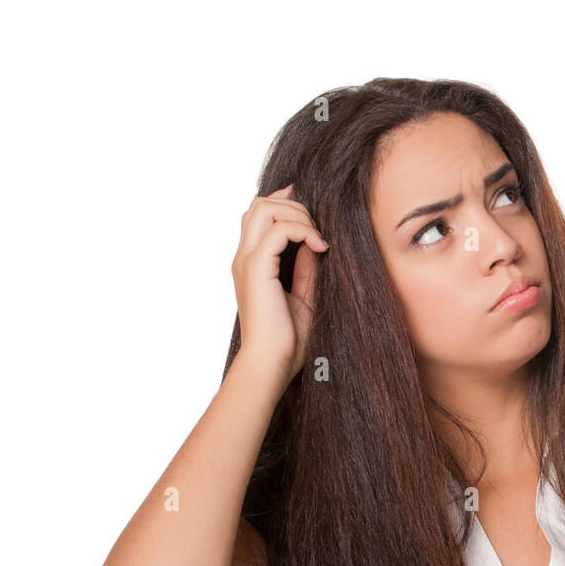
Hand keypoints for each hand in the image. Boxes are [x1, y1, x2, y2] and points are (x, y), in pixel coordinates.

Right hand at [231, 184, 328, 384]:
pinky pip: (278, 229)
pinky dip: (303, 231)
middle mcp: (244, 257)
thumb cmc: (288, 338)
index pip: (259, 214)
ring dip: (298, 215)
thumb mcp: (303, 296)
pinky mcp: (256, 268)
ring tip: (317, 239)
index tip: (314, 217)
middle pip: (259, 204)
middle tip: (318, 231)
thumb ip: (306, 268)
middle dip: (294, 206)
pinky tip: (320, 248)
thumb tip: (315, 243)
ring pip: (264, 208)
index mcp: (252, 263)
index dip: (285, 203)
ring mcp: (247, 260)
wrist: (273, 362)